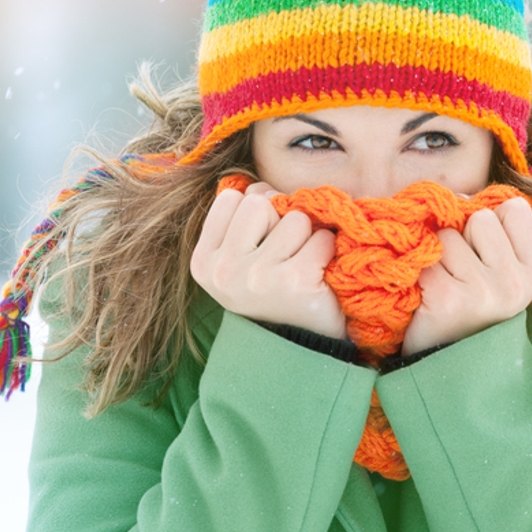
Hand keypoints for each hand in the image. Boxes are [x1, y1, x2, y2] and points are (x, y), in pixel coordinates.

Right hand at [190, 182, 345, 339]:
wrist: (301, 347)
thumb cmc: (272, 292)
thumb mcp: (239, 259)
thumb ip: (239, 218)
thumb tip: (255, 184)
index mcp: (204, 262)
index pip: (232, 198)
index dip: (257, 210)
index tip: (262, 240)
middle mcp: (224, 272)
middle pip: (260, 203)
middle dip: (280, 220)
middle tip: (284, 255)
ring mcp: (257, 278)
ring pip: (294, 218)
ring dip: (307, 236)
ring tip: (300, 264)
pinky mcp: (294, 282)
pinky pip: (321, 237)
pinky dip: (327, 250)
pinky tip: (318, 273)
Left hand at [402, 197, 531, 354]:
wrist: (446, 366)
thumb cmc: (470, 311)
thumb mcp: (500, 276)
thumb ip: (497, 236)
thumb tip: (464, 195)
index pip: (514, 208)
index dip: (489, 220)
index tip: (481, 249)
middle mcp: (514, 282)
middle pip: (480, 217)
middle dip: (462, 236)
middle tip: (460, 273)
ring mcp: (484, 290)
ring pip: (449, 235)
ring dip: (437, 254)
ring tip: (444, 284)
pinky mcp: (449, 297)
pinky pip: (427, 256)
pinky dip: (420, 272)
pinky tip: (428, 295)